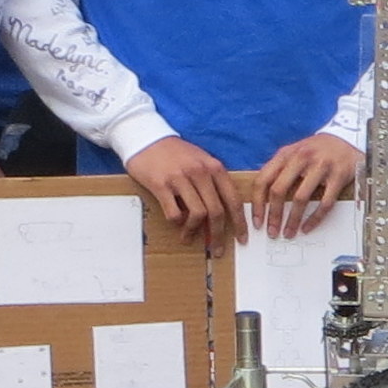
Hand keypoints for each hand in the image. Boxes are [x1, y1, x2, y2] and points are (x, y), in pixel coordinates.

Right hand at [124, 136, 240, 249]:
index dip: (239, 222)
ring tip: (189, 238)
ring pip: (197, 214)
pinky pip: (174, 212)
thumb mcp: (201, 161)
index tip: (241, 239)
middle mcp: (200, 172)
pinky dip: (177, 223)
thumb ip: (213, 182)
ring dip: (195, 231)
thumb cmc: (176, 153)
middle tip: (217, 250)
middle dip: (219, 235)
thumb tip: (223, 212)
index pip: (233, 199)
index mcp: (214, 168)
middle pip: (217, 211)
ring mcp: (181, 178)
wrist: (146, 138)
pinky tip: (176, 225)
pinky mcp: (161, 184)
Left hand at [253, 130, 362, 237]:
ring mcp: (321, 166)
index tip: (257, 222)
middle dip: (273, 215)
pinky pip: (324, 202)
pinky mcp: (338, 175)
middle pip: (279, 190)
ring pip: (300, 198)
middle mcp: (301, 158)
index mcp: (286, 154)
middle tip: (272, 232)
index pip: (263, 180)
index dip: (257, 204)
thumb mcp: (294, 153)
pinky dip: (314, 218)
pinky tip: (307, 227)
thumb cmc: (316, 151)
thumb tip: (261, 199)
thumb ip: (279, 170)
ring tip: (288, 233)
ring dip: (292, 220)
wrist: (347, 138)